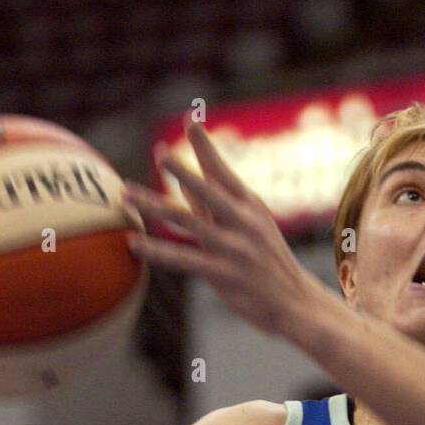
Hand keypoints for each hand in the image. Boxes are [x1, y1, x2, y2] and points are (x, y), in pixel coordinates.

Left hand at [122, 120, 329, 336]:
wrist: (298, 303)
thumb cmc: (269, 262)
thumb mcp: (250, 227)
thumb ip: (213, 205)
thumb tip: (182, 178)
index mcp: (251, 206)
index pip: (224, 171)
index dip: (206, 147)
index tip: (190, 121)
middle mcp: (244, 223)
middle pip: (209, 191)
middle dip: (184, 171)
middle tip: (161, 154)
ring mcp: (235, 249)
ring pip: (188, 222)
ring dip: (154, 206)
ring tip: (127, 194)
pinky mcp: (225, 275)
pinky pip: (183, 260)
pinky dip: (157, 251)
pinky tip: (134, 243)